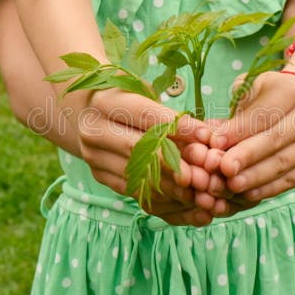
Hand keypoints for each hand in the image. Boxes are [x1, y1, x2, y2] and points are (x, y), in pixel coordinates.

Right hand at [75, 88, 214, 225]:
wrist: (87, 114)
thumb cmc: (127, 99)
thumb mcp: (145, 93)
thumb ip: (170, 114)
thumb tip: (206, 136)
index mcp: (104, 102)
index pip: (146, 116)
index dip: (178, 127)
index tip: (207, 136)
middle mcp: (93, 130)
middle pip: (138, 150)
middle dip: (175, 164)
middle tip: (204, 175)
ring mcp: (93, 156)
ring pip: (137, 176)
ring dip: (172, 188)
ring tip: (201, 192)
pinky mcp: (99, 176)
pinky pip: (134, 192)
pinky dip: (162, 198)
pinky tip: (186, 200)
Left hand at [209, 71, 294, 206]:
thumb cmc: (261, 101)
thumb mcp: (244, 96)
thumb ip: (227, 118)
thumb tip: (205, 137)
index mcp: (290, 93)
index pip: (262, 114)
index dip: (238, 130)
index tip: (215, 142)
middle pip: (274, 140)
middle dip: (247, 156)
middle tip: (224, 168)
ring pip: (281, 163)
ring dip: (254, 177)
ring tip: (231, 185)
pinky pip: (286, 182)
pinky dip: (265, 190)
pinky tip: (246, 195)